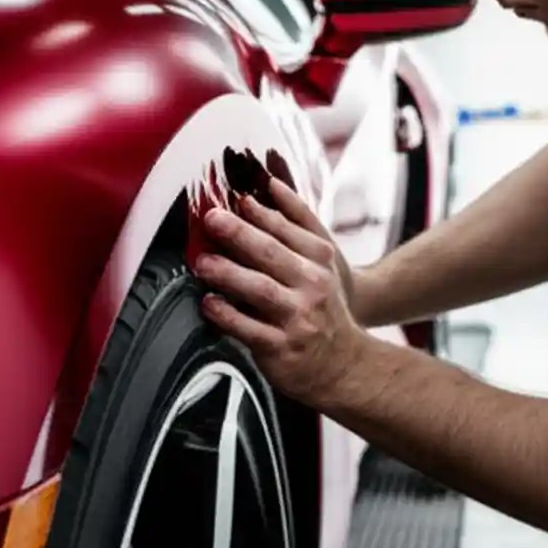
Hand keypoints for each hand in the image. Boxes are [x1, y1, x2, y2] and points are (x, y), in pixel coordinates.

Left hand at [194, 179, 372, 404]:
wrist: (345, 364)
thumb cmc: (324, 305)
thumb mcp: (322, 260)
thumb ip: (296, 221)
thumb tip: (270, 183)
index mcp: (318, 258)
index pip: (286, 228)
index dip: (259, 212)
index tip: (233, 198)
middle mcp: (311, 285)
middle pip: (271, 254)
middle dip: (239, 233)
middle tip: (212, 219)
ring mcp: (298, 317)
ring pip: (259, 290)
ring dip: (228, 273)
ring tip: (202, 262)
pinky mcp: (282, 347)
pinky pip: (248, 329)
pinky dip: (226, 316)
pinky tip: (208, 303)